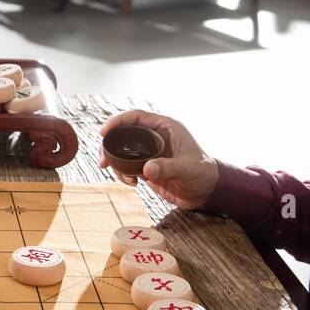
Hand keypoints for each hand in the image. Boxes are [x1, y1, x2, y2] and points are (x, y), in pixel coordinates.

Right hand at [98, 110, 218, 208]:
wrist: (207, 192)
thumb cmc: (203, 174)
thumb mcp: (186, 169)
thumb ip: (167, 167)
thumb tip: (146, 169)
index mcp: (166, 128)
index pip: (137, 117)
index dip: (118, 121)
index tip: (104, 132)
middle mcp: (155, 137)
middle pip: (124, 133)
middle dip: (110, 145)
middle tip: (103, 159)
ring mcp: (150, 153)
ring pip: (123, 151)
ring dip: (114, 161)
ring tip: (117, 174)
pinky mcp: (147, 167)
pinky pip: (127, 166)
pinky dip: (122, 174)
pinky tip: (131, 183)